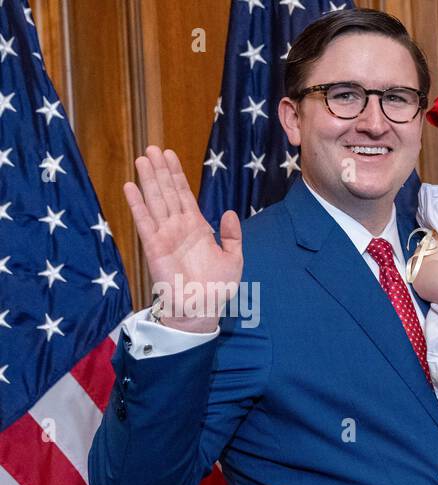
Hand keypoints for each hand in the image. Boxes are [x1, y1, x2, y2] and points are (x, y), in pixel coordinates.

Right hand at [123, 145, 241, 332]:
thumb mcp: (234, 258)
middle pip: (168, 192)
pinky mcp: (154, 246)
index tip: (169, 155)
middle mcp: (179, 227)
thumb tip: (229, 213)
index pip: (184, 195)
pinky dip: (137, 204)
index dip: (176, 175)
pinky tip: (130, 187)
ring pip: (156, 201)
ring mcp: (165, 235)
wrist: (203, 309)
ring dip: (148, 180)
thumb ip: (232, 236)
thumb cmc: (217, 287)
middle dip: (160, 170)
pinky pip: (144, 221)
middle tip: (152, 148)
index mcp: (197, 228)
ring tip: (142, 159)